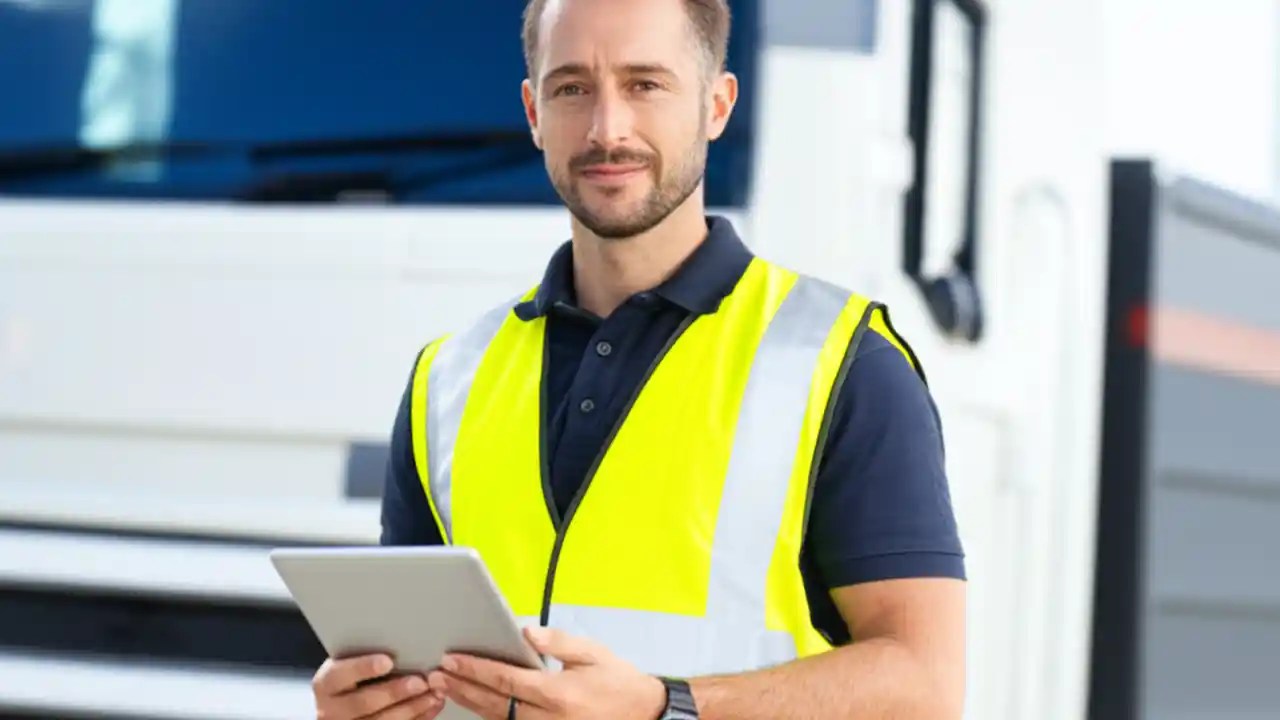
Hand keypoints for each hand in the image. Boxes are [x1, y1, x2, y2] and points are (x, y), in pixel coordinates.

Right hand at [312, 653, 444, 719]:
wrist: (341, 705)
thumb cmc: (352, 675)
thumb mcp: (349, 663)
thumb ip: (364, 654)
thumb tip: (401, 638)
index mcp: (325, 684)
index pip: (340, 675)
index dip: (363, 668)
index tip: (388, 661)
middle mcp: (331, 710)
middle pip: (363, 703)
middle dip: (395, 692)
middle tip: (420, 681)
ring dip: (412, 708)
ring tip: (434, 693)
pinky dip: (419, 717)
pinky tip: (433, 704)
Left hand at [427, 626, 667, 719]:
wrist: (644, 716)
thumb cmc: (620, 684)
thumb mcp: (594, 654)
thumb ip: (559, 643)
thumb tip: (527, 631)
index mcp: (557, 693)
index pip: (505, 679)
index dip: (475, 669)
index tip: (452, 660)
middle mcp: (547, 718)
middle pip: (493, 704)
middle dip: (462, 688)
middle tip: (435, 676)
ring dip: (469, 704)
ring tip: (445, 689)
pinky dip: (490, 717)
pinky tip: (475, 706)